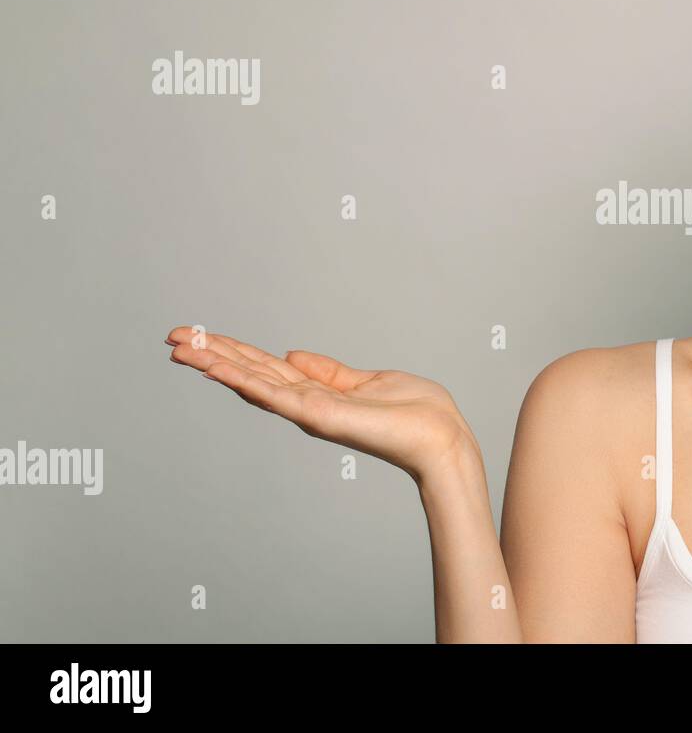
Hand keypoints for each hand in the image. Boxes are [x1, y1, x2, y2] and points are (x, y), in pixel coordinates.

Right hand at [164, 326, 478, 484]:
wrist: (440, 437)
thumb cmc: (414, 413)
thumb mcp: (365, 381)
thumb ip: (327, 371)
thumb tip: (292, 354)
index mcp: (316, 392)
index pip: (264, 368)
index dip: (231, 352)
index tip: (198, 336)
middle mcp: (306, 404)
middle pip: (248, 373)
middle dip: (210, 355)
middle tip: (170, 338)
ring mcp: (310, 412)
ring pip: (252, 382)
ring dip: (215, 364)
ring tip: (180, 348)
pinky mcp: (321, 416)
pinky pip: (276, 394)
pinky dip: (245, 380)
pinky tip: (219, 367)